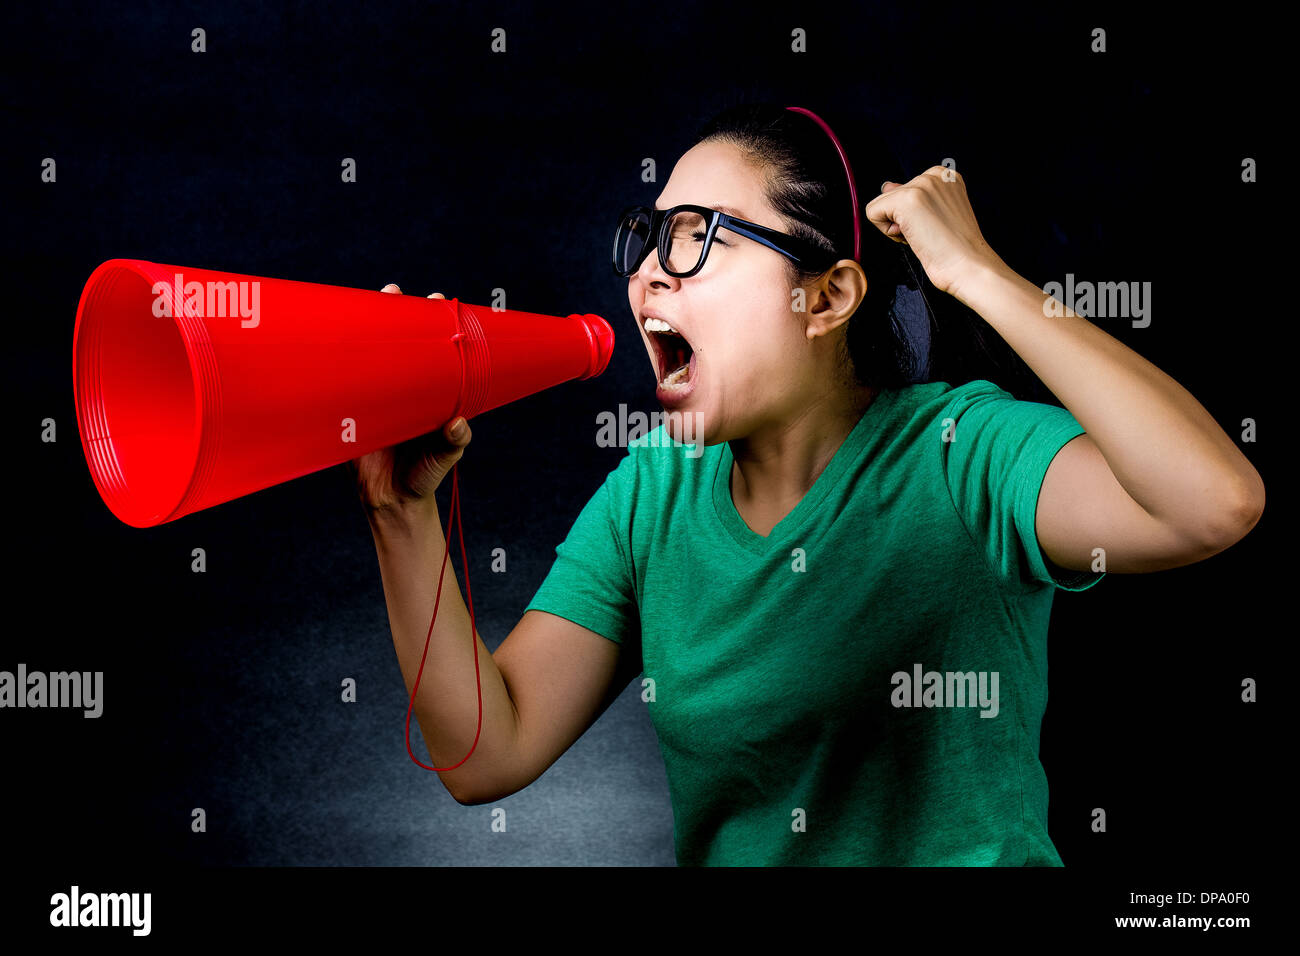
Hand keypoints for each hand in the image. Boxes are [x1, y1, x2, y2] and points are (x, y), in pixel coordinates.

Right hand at [347, 285, 471, 512]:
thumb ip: (454, 441)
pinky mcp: (351, 409)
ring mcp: (376, 395)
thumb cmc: (424, 473)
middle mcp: (403, 387)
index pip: (433, 350)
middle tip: (394, 293)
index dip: (435, 325)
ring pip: (371, 355)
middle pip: (401, 344)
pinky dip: (338, 361)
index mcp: (430, 391)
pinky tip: (333, 340)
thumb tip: (459, 424)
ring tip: (367, 302)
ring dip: (367, 329)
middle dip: (397, 315)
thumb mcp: (445, 456)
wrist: (391, 500)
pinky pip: (343, 381)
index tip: (436, 301)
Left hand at [863, 167, 1008, 304]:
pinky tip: (911, 237)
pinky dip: (885, 232)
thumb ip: (909, 197)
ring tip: (922, 235)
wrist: (967, 265)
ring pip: (881, 204)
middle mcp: (934, 175)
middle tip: (928, 233)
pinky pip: (872, 212)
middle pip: (892, 196)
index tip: (933, 226)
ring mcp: (921, 185)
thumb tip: (886, 186)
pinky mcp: (906, 199)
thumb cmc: (955, 248)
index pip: (906, 190)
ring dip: (895, 226)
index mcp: (946, 177)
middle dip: (903, 219)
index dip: (913, 215)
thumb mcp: (933, 215)